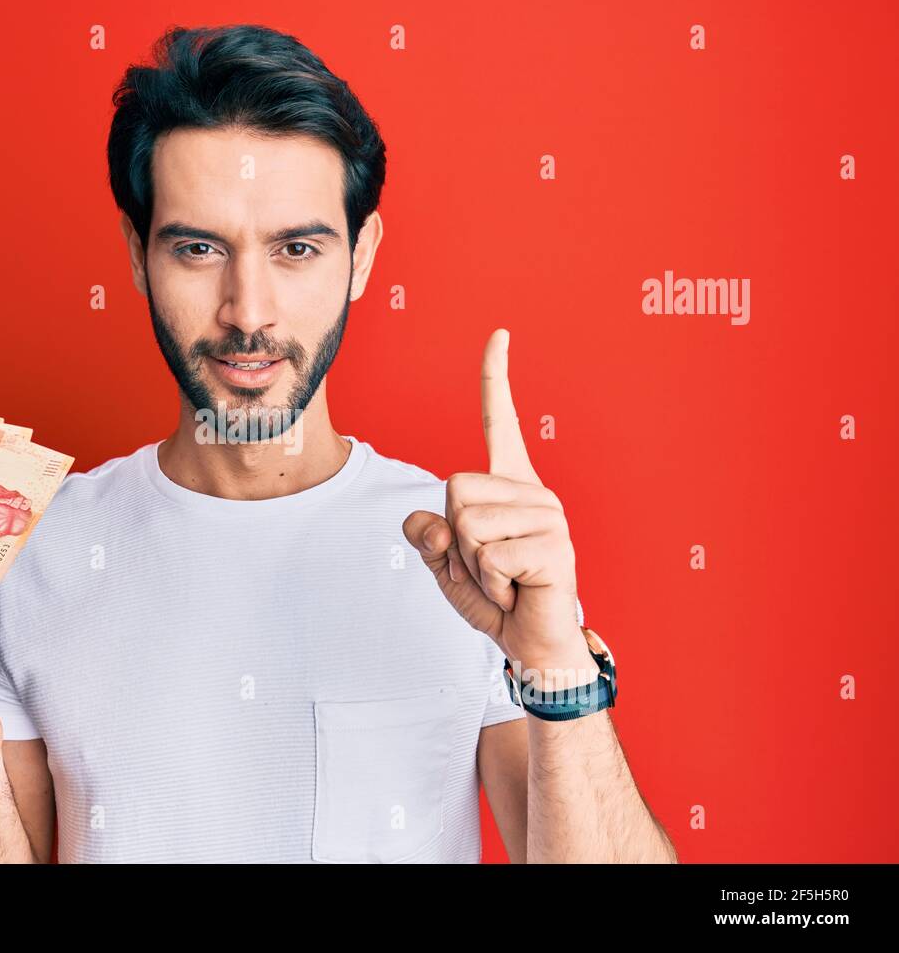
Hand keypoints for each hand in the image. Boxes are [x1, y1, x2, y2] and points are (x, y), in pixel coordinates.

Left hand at [403, 328, 585, 673]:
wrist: (533, 643)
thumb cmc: (496, 599)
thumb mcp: (447, 564)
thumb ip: (429, 537)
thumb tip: (425, 519)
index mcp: (509, 485)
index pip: (498, 422)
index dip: (495, 379)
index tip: (499, 334)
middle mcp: (534, 491)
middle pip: (454, 489)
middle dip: (455, 540)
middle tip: (488, 568)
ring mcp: (549, 516)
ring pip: (467, 525)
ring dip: (471, 567)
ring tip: (504, 581)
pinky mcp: (554, 545)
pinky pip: (486, 555)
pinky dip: (488, 584)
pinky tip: (516, 591)